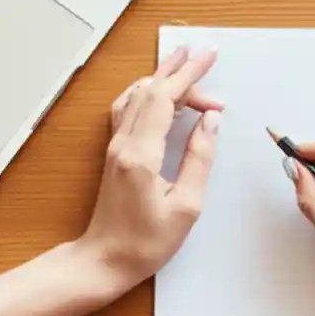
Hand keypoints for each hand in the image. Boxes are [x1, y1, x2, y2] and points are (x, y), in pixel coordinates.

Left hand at [77, 47, 221, 288]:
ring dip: (161, 78)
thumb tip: (210, 121)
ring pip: (136, 97)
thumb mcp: (186, 205)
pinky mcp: (114, 154)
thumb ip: (199, 158)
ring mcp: (115, 147)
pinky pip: (127, 110)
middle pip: (151, 92)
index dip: (189, 74)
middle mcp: (123, 143)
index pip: (166, 98)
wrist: (104, 260)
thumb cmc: (146, 242)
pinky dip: (146, 93)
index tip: (210, 57)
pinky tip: (156, 92)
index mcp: (142, 154)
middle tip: (203, 54)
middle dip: (179, 70)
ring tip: (181, 63)